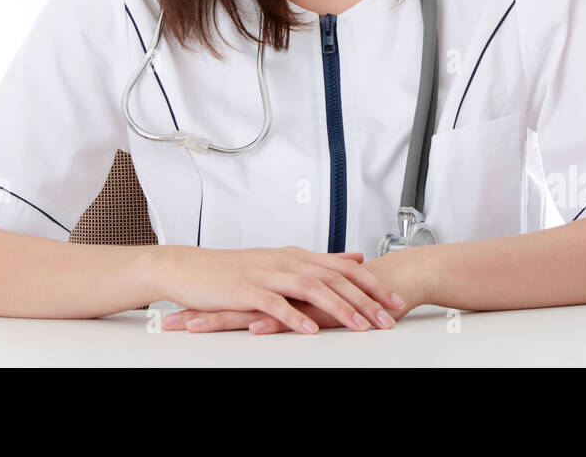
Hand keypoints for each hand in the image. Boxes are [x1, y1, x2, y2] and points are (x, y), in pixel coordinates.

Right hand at [154, 245, 405, 334]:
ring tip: (360, 326)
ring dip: (339, 308)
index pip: (342, 269)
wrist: (190, 269)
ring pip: (311, 289)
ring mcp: (266, 274)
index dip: (372, 285)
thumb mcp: (282, 261)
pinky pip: (275, 304)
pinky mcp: (246, 290)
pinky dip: (294, 316)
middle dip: (365, 299)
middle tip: (388, 317)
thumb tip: (354, 260)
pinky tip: (310, 329)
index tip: (395, 300)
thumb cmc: (234, 270)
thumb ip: (319, 261)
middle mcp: (285, 261)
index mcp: (295, 256)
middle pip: (333, 279)